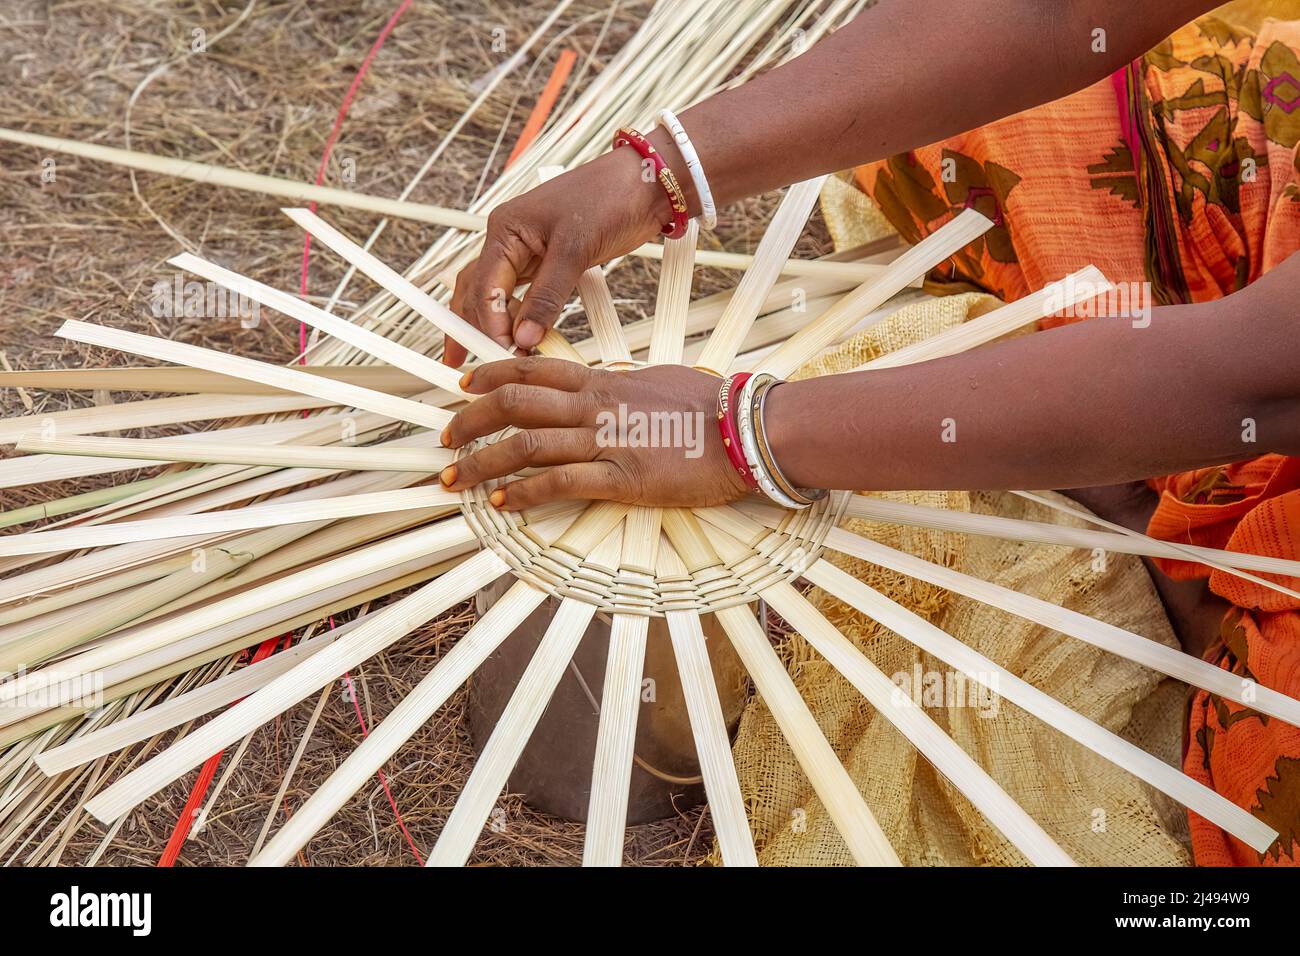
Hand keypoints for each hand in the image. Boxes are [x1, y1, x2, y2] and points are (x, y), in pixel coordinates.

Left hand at [438, 357, 749, 509]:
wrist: (748, 430)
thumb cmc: (711, 407)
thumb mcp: (657, 384)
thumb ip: (621, 388)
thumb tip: (603, 389)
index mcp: (604, 381)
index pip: (533, 368)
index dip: (491, 375)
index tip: (463, 384)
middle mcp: (596, 406)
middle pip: (515, 404)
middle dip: (470, 420)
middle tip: (445, 438)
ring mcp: (607, 442)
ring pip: (526, 445)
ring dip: (482, 462)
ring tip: (455, 479)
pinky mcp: (623, 479)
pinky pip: (561, 483)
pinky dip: (524, 494)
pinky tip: (502, 503)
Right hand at [443, 146, 676, 366]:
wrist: (647, 182)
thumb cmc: (610, 198)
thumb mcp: (576, 248)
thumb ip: (547, 296)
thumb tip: (522, 337)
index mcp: (505, 229)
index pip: (484, 287)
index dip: (490, 324)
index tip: (502, 354)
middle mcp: (508, 240)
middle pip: (478, 292)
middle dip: (471, 327)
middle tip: (467, 363)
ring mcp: (526, 252)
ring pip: (496, 295)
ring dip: (490, 325)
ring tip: (486, 357)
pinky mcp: (548, 262)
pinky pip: (522, 294)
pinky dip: (518, 317)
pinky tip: (518, 339)